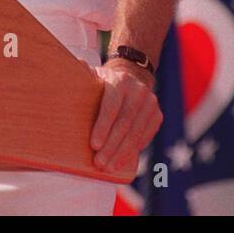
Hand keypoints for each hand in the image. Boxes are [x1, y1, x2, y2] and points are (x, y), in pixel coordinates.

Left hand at [88, 58, 161, 174]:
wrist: (133, 76)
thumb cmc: (105, 81)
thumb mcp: (95, 75)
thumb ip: (84, 74)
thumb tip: (76, 65)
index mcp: (120, 81)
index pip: (112, 105)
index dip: (103, 126)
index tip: (94, 145)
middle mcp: (138, 91)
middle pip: (125, 123)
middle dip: (112, 146)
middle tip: (99, 163)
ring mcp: (150, 103)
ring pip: (136, 132)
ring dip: (122, 153)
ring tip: (109, 167)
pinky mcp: (157, 115)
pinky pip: (146, 136)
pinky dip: (133, 150)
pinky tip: (122, 161)